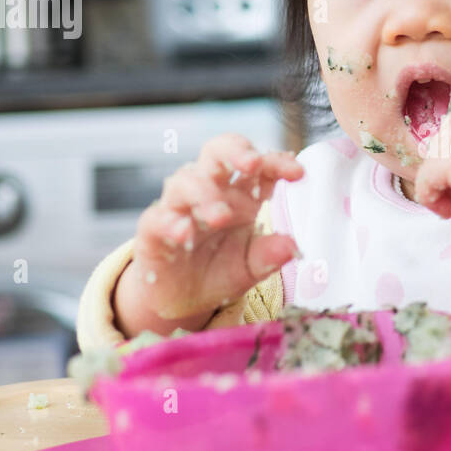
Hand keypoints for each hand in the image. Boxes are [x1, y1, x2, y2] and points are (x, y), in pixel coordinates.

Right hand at [120, 134, 303, 327]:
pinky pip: (158, 217)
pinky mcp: (153, 229)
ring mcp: (179, 207)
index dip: (277, 163)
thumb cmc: (219, 271)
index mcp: (241, 195)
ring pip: (187, 180)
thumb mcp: (251, 268)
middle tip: (252, 163)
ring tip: (221, 216)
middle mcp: (209, 192)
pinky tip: (184, 231)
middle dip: (236, 151)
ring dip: (205, 194)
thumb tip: (292, 246)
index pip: (259, 167)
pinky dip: (171, 222)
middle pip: (218, 152)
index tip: (298, 173)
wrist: (180, 300)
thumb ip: (269, 256)